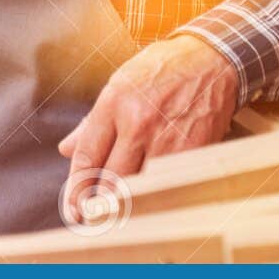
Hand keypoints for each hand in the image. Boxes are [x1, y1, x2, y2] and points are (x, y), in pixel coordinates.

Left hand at [58, 36, 239, 221]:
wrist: (212, 61)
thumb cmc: (161, 71)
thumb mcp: (119, 84)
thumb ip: (92, 122)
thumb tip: (66, 149)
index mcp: (114, 103)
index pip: (87, 156)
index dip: (76, 188)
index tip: (73, 207)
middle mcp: (137, 123)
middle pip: (111, 180)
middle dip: (98, 203)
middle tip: (92, 217)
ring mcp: (166, 140)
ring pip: (139, 188)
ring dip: (126, 205)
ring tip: (117, 215)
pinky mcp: (192, 152)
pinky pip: (167, 185)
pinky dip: (156, 197)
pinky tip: (149, 202)